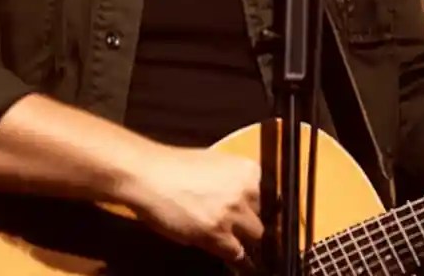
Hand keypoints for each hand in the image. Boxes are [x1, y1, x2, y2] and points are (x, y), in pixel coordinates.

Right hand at [121, 144, 264, 267]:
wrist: (150, 175)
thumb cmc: (175, 167)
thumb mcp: (215, 165)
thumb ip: (235, 182)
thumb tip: (247, 202)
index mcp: (249, 170)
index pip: (273, 196)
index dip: (265, 210)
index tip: (264, 219)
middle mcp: (246, 190)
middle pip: (265, 217)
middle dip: (252, 225)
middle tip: (241, 230)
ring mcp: (233, 213)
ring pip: (255, 237)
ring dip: (244, 241)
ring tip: (237, 244)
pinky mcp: (217, 234)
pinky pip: (237, 253)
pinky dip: (235, 257)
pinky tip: (233, 259)